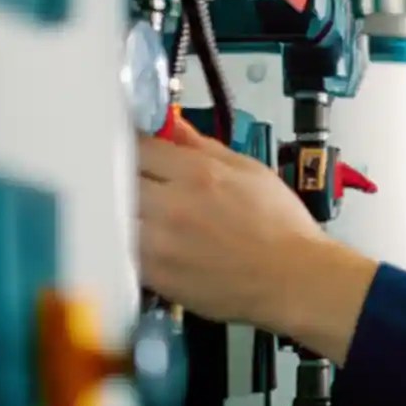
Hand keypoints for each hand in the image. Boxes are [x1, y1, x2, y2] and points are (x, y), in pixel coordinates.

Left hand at [136, 119, 345, 330]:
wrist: (294, 280)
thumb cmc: (281, 227)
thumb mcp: (250, 171)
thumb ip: (203, 147)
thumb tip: (173, 126)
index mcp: (198, 173)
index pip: (137, 146)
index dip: (131, 146)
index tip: (133, 149)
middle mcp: (172, 206)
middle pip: (115, 178)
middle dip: (119, 175)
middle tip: (127, 178)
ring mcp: (160, 244)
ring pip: (112, 215)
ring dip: (116, 209)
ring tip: (133, 210)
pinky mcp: (155, 276)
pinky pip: (120, 250)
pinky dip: (122, 241)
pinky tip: (138, 239)